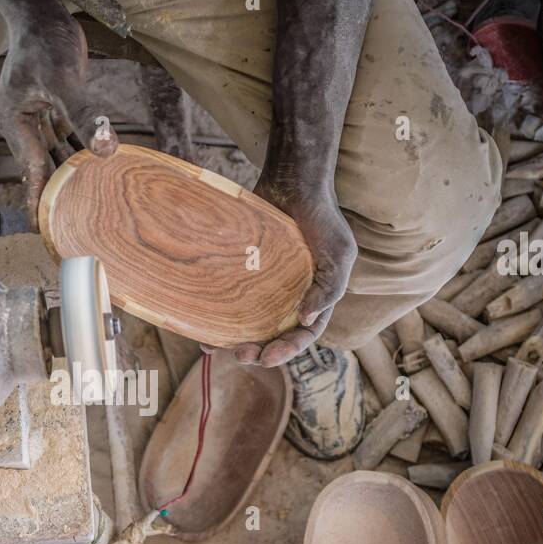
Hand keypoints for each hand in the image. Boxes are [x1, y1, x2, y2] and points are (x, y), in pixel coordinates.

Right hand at [0, 13, 117, 224]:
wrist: (42, 12)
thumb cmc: (45, 40)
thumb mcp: (65, 80)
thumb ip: (85, 115)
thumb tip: (106, 148)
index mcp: (11, 121)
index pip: (31, 166)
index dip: (40, 196)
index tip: (45, 227)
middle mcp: (18, 123)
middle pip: (40, 164)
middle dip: (56, 189)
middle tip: (72, 223)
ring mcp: (35, 117)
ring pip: (53, 154)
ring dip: (70, 172)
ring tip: (86, 203)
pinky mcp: (51, 109)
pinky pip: (65, 138)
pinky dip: (79, 151)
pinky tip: (96, 168)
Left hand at [230, 176, 356, 366]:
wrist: (293, 185)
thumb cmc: (323, 219)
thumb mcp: (340, 255)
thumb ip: (329, 289)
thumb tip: (306, 320)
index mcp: (313, 300)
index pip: (302, 335)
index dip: (286, 350)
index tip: (267, 358)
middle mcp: (288, 298)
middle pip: (273, 336)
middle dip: (258, 352)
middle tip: (242, 355)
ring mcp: (264, 287)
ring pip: (249, 324)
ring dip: (235, 341)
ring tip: (218, 349)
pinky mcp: (243, 274)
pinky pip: (229, 301)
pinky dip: (217, 318)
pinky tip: (202, 330)